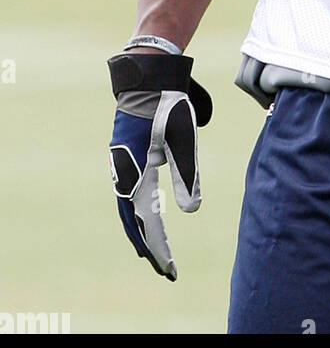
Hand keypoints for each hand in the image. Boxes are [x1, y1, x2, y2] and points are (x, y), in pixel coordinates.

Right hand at [108, 52, 211, 280]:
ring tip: (151, 251)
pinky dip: (135, 210)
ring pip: (128, 208)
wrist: (146, 78)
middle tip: (164, 269)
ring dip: (140, 230)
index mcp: (136, 172)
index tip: (169, 269)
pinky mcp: (125, 156)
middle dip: (149, 245)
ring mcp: (121, 165)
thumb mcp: (184, 139)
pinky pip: (128, 192)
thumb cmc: (168, 106)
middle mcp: (123, 173)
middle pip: (133, 220)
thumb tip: (191, 211)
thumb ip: (187, 174)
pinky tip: (143, 215)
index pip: (147, 222)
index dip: (158, 247)